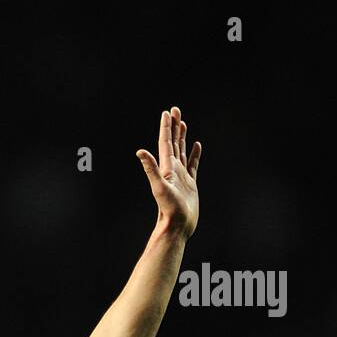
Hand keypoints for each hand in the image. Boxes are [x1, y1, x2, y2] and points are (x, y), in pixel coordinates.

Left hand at [136, 106, 200, 237]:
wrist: (177, 226)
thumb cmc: (169, 209)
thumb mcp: (159, 187)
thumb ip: (150, 168)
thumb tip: (140, 151)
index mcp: (167, 167)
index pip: (165, 142)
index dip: (166, 127)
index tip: (167, 112)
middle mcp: (173, 169)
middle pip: (173, 143)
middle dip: (174, 126)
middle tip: (175, 110)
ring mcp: (182, 176)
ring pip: (183, 151)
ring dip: (182, 137)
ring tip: (183, 123)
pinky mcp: (190, 183)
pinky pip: (193, 164)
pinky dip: (195, 154)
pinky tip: (196, 146)